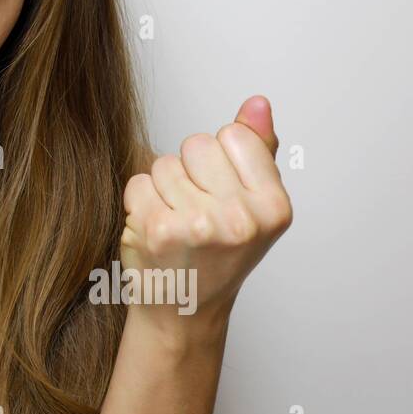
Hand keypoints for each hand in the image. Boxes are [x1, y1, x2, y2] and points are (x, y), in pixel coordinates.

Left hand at [120, 95, 293, 335]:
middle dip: (190, 170)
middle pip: (196, 144)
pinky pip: (138, 181)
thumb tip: (257, 103)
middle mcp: (241, 219)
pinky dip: (140, 202)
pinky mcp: (158, 230)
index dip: (221, 159)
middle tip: (197, 211)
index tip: (223, 194)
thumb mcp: (252, 205)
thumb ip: (256, 149)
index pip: (233, 135)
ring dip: (163, 188)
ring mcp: (198, 225)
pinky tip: (155, 230)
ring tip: (177, 222)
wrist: (184, 310)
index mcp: (274, 207)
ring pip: (164, 163)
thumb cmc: (216, 254)